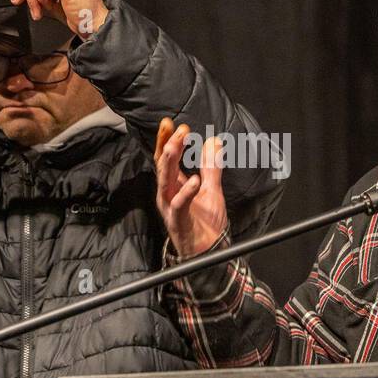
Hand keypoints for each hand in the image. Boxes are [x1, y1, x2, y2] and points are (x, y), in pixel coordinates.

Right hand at [154, 118, 228, 257]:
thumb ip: (211, 166)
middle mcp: (168, 194)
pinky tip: (195, 180)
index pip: (167, 158)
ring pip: (165, 180)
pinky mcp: (178, 220)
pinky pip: (180, 204)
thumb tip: (214, 142)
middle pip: (163, 165)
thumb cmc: (205, 224)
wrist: (208, 253)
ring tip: (177, 144)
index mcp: (175, 185)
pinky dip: (187, 192)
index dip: (169, 140)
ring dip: (170, 161)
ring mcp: (171, 207)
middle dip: (168, 144)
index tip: (174, 124)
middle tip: (176, 128)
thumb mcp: (211, 189)